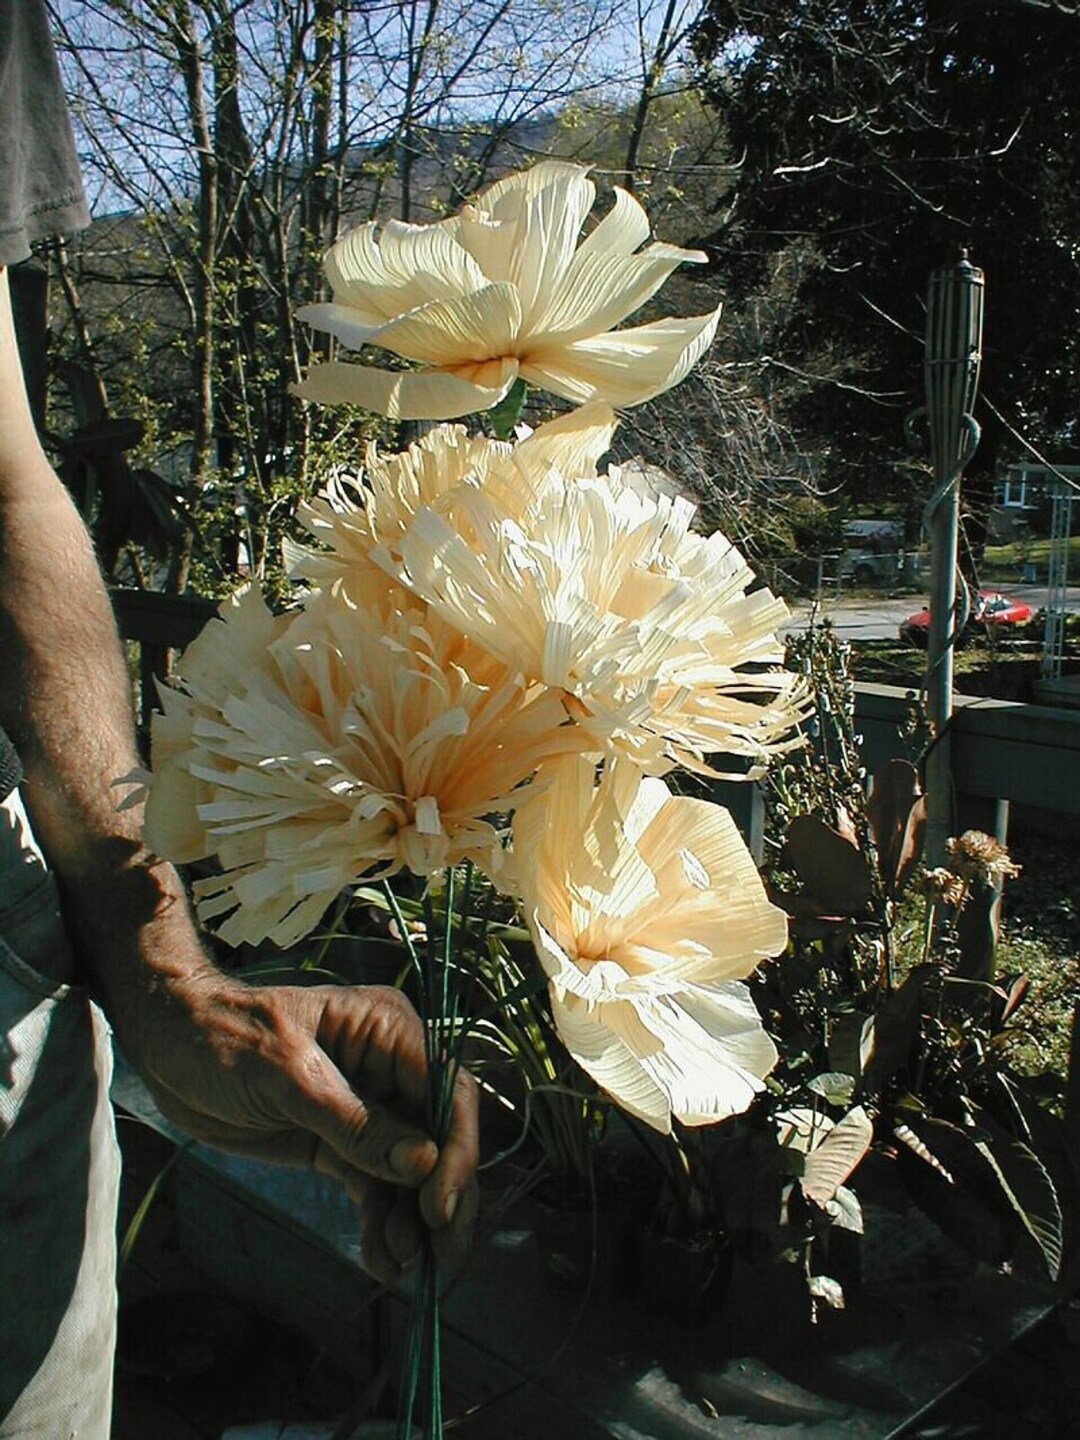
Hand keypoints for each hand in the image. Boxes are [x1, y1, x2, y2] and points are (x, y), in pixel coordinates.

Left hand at [135, 972, 478, 1283]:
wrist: (168, 1046)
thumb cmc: (223, 1036)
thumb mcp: (287, 1076)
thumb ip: (355, 1121)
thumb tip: (423, 1163)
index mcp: (387, 1030)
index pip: (448, 1090)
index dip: (457, 1149)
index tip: (441, 1207)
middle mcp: (389, 1068)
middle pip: (441, 1136)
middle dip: (445, 1198)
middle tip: (440, 1258)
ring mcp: (368, 1108)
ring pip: (412, 1171)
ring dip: (412, 1221)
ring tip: (402, 1265)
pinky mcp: (340, 1143)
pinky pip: (375, 1187)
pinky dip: (382, 1224)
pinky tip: (381, 1260)